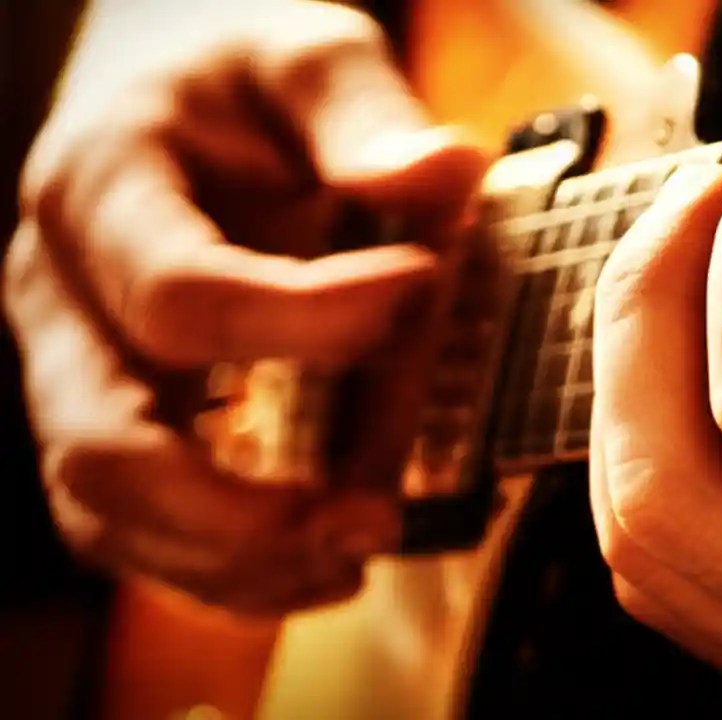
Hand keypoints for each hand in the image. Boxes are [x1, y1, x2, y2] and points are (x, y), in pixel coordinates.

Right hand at [5, 0, 488, 614]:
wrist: (175, 101)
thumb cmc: (244, 84)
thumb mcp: (307, 56)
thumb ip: (362, 111)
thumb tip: (440, 174)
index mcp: (102, 189)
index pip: (182, 295)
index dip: (306, 320)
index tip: (420, 288)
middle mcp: (62, 293)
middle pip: (102, 442)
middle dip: (237, 509)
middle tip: (371, 517)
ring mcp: (73, 367)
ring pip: (105, 510)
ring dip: (231, 563)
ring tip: (356, 555)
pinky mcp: (108, 415)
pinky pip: (130, 528)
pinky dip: (222, 570)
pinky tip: (321, 564)